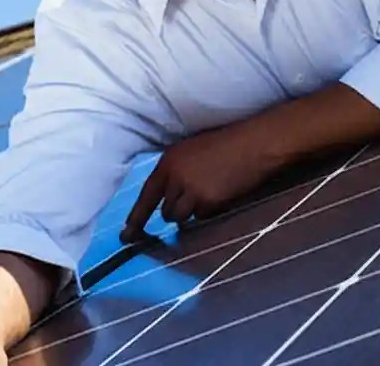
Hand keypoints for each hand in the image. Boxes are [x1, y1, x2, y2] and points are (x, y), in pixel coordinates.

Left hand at [121, 118, 275, 241]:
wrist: (253, 144)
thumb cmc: (225, 144)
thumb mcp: (191, 151)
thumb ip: (176, 171)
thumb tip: (168, 196)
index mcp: (168, 161)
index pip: (146, 194)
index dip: (136, 218)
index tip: (126, 236)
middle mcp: (174, 176)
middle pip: (165, 211)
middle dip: (177, 210)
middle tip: (195, 198)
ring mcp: (191, 189)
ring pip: (181, 217)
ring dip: (192, 212)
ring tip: (210, 192)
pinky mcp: (208, 200)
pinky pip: (202, 217)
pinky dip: (209, 211)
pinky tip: (221, 194)